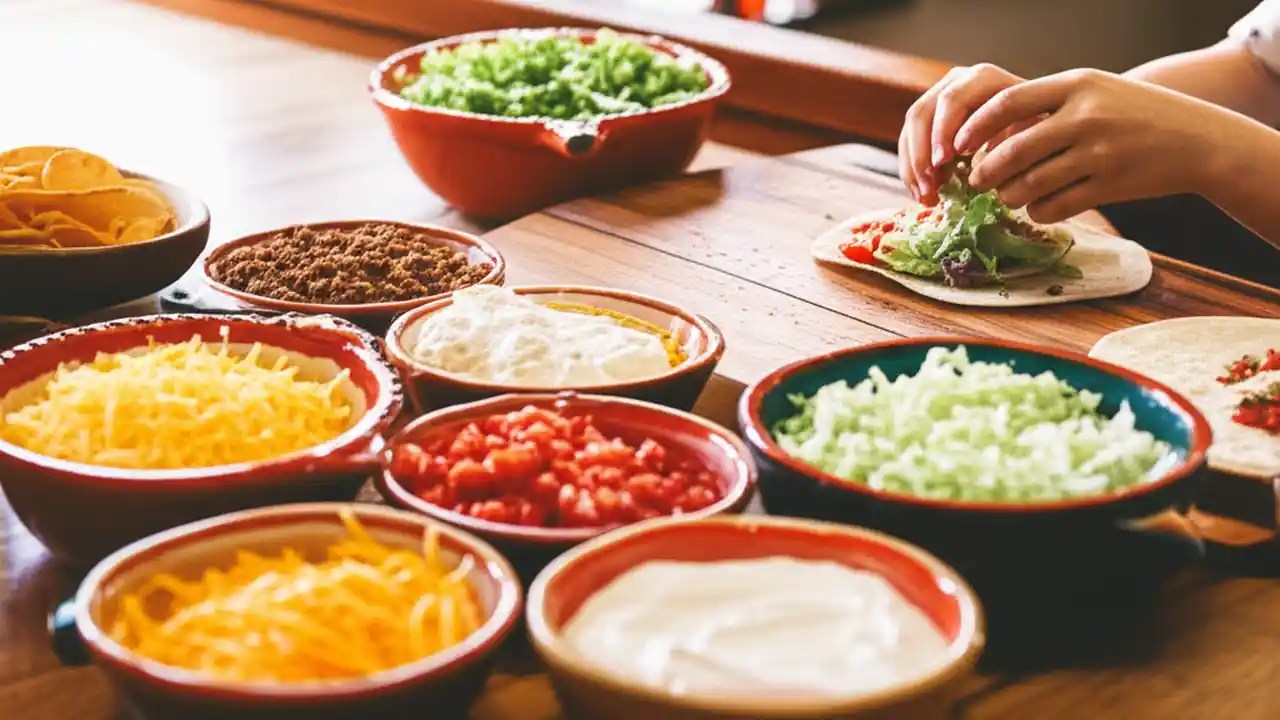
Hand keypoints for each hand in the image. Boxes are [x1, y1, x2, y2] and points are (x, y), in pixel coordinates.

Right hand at [899, 63, 1024, 203]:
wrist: (1036, 130)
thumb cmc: (1038, 133)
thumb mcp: (1034, 134)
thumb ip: (1012, 141)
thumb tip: (985, 164)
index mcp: (984, 79)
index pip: (951, 100)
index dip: (943, 131)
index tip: (943, 163)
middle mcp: (956, 82)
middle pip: (922, 112)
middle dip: (921, 154)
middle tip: (929, 187)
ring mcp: (939, 98)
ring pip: (911, 128)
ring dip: (913, 166)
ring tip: (925, 196)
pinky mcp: (930, 119)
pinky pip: (909, 141)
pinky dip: (912, 170)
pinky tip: (923, 192)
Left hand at [955, 69, 1236, 222]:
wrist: (1197, 140)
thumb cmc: (1135, 114)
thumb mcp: (1096, 91)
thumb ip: (1048, 103)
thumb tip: (989, 133)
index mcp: (1077, 85)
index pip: (1008, 102)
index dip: (975, 127)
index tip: (958, 145)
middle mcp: (1086, 116)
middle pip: (1014, 150)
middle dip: (986, 172)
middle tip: (976, 181)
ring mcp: (1099, 152)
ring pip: (1030, 183)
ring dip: (1009, 195)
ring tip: (1005, 196)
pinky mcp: (1110, 185)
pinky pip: (1055, 206)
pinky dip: (1037, 211)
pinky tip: (1037, 208)